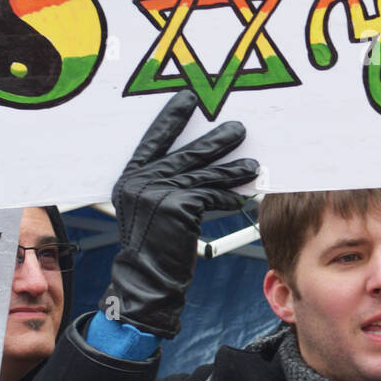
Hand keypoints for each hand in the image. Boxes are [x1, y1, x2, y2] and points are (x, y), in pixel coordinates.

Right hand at [102, 91, 258, 338]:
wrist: (144, 281)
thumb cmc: (150, 249)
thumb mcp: (149, 211)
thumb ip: (162, 185)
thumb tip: (200, 165)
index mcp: (129, 178)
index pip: (152, 139)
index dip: (171, 118)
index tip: (188, 99)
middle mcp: (139, 181)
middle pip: (185, 153)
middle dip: (216, 141)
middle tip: (238, 129)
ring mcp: (156, 192)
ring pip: (203, 174)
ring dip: (231, 170)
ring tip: (251, 166)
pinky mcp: (177, 206)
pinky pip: (209, 195)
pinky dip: (226, 197)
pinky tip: (238, 198)